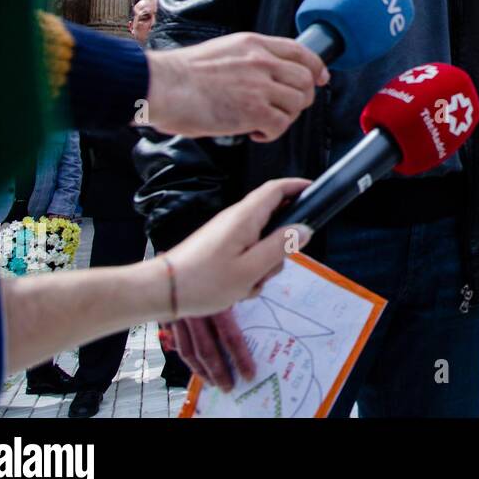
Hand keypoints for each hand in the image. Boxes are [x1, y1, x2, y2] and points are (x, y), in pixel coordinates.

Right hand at [144, 33, 329, 141]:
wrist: (161, 85)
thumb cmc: (180, 74)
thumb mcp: (223, 51)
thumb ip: (249, 59)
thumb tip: (267, 76)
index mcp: (254, 44)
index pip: (300, 51)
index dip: (316, 67)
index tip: (321, 78)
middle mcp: (262, 61)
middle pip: (306, 79)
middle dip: (300, 98)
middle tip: (283, 109)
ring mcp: (260, 85)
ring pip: (298, 103)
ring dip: (284, 117)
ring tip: (262, 122)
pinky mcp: (254, 110)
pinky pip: (281, 125)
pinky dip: (271, 134)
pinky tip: (253, 133)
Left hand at [162, 177, 311, 389]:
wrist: (162, 292)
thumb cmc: (205, 281)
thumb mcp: (251, 269)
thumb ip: (280, 247)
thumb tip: (304, 229)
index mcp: (245, 217)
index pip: (276, 188)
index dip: (298, 187)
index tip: (316, 194)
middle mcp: (236, 219)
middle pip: (273, 219)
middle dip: (282, 244)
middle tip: (274, 266)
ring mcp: (227, 233)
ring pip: (261, 241)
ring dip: (264, 262)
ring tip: (250, 283)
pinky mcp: (220, 246)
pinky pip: (247, 252)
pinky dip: (250, 269)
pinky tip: (238, 287)